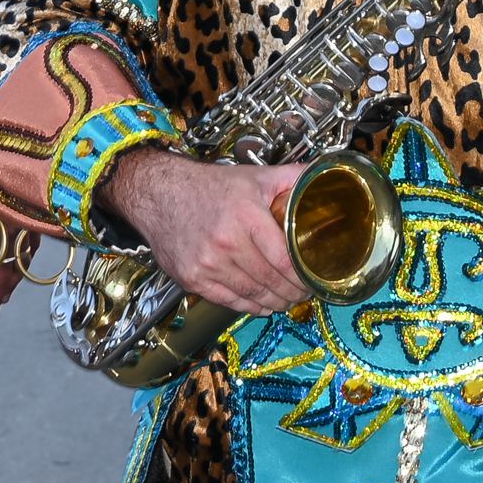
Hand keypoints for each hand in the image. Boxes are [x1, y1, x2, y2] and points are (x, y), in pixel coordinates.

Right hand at [102, 147, 305, 313]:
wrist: (158, 194)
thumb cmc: (210, 186)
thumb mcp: (254, 176)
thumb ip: (292, 177)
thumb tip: (324, 178)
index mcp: (246, 216)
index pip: (284, 260)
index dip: (304, 276)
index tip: (315, 279)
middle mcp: (225, 243)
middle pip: (270, 282)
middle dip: (293, 293)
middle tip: (305, 292)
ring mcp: (206, 264)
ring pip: (252, 296)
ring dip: (275, 303)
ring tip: (287, 299)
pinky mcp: (191, 279)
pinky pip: (229, 301)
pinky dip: (250, 306)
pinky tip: (262, 304)